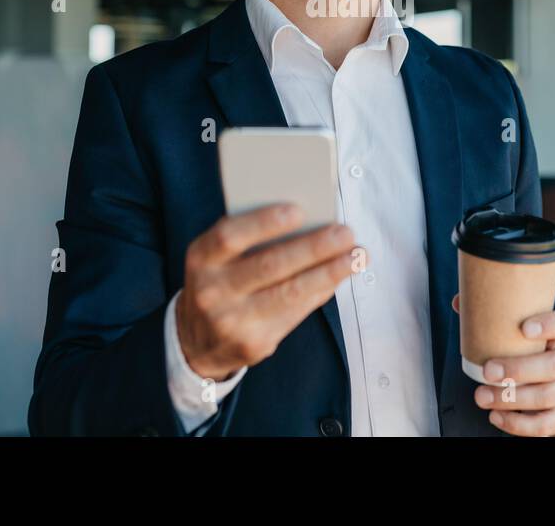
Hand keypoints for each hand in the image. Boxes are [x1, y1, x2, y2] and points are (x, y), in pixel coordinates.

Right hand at [177, 203, 357, 381]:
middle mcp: (211, 291)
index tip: (299, 210)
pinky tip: (339, 277)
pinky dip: (320, 292)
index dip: (264, 222)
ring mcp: (231, 321)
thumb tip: (310, 221)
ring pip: (290, 293)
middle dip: (313, 248)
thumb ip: (249, 240)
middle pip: (269, 265)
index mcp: (201, 258)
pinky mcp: (253, 345)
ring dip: (329, 272)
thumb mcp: (218, 258)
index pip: (230, 236)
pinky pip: (295, 314)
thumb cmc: (220, 281)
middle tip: (345, 233)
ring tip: (357, 256)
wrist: (197, 340)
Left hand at [451, 293, 554, 435]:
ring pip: (545, 396)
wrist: (553, 382)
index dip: (549, 324)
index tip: (524, 328)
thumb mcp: (519, 331)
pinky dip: (518, 424)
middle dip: (518, 369)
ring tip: (481, 397)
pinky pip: (544, 425)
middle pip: (553, 365)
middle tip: (488, 371)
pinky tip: (495, 416)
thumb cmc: (529, 350)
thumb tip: (457, 302)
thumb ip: (491, 314)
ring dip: (510, 398)